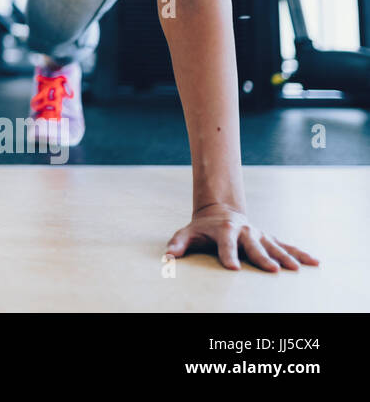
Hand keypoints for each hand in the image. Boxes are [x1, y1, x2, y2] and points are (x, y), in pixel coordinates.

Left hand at [165, 203, 317, 271]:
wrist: (220, 212)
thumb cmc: (202, 228)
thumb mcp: (187, 232)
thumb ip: (178, 243)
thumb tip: (167, 257)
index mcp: (224, 230)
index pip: (226, 245)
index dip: (228, 255)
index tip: (232, 268)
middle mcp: (245, 231)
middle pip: (254, 246)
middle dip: (262, 257)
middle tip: (271, 270)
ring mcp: (259, 234)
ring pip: (274, 246)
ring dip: (285, 257)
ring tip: (296, 270)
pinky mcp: (269, 238)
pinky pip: (286, 245)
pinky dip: (300, 253)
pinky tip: (314, 262)